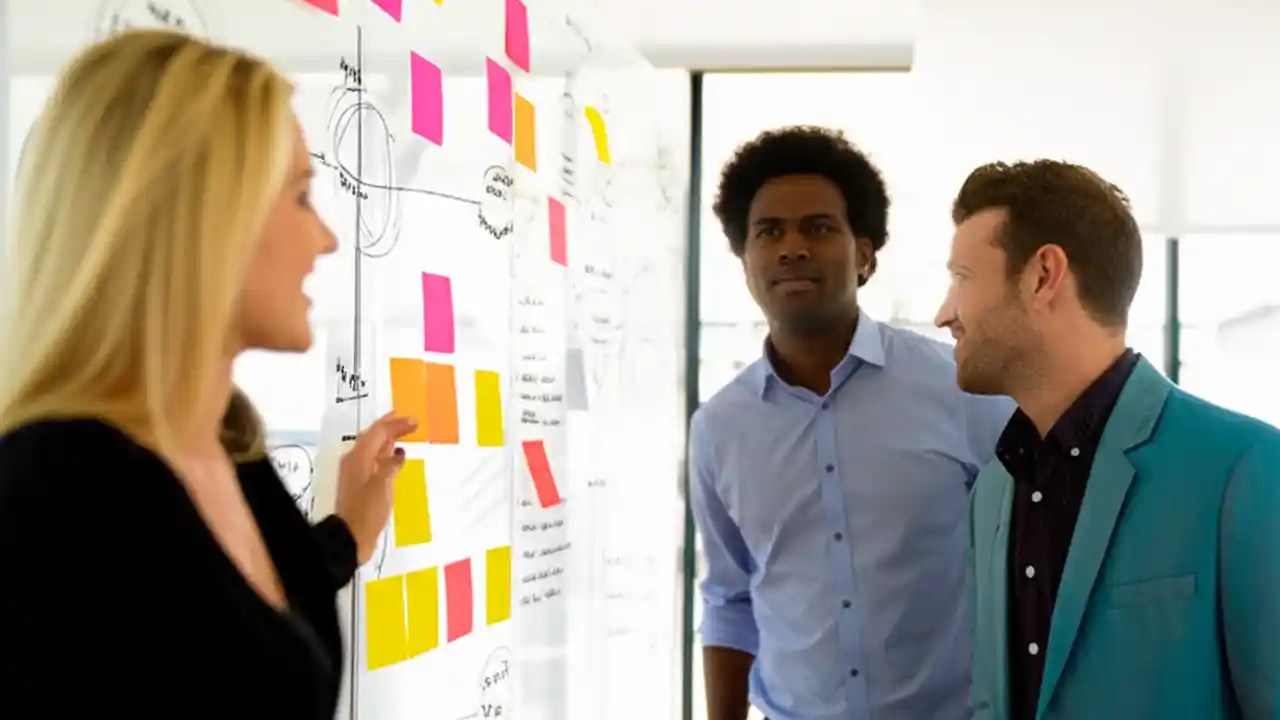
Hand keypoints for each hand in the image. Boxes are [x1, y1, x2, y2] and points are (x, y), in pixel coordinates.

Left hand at [335, 412, 417, 564]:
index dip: (396, 424)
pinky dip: (385, 455)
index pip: (378, 432)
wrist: (352, 537)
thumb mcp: (382, 485)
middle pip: (373, 436)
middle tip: (409, 421)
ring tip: (403, 434)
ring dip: (388, 439)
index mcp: (358, 457)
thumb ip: (390, 465)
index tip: (414, 422)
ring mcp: (356, 472)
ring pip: (373, 448)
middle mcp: (355, 461)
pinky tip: (395, 458)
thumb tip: (398, 454)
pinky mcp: (360, 484)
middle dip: (391, 426)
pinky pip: (374, 460)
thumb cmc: (367, 511)